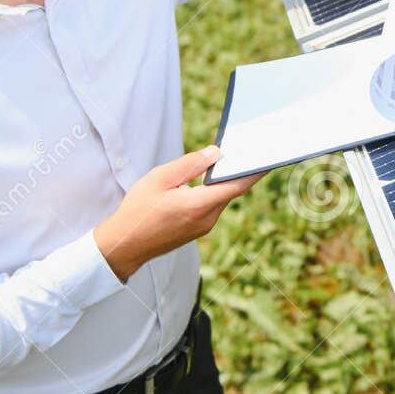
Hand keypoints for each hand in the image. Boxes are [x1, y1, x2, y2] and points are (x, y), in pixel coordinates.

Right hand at [93, 146, 262, 280]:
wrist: (123, 245)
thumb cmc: (137, 211)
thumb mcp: (159, 179)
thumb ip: (189, 165)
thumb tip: (215, 153)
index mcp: (198, 205)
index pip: (237, 185)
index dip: (256, 171)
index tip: (271, 158)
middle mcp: (206, 219)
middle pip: (230, 190)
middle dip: (237, 171)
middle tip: (245, 148)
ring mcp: (203, 227)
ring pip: (219, 198)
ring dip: (221, 182)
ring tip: (223, 159)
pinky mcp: (197, 230)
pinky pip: (211, 206)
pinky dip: (212, 192)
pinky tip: (207, 179)